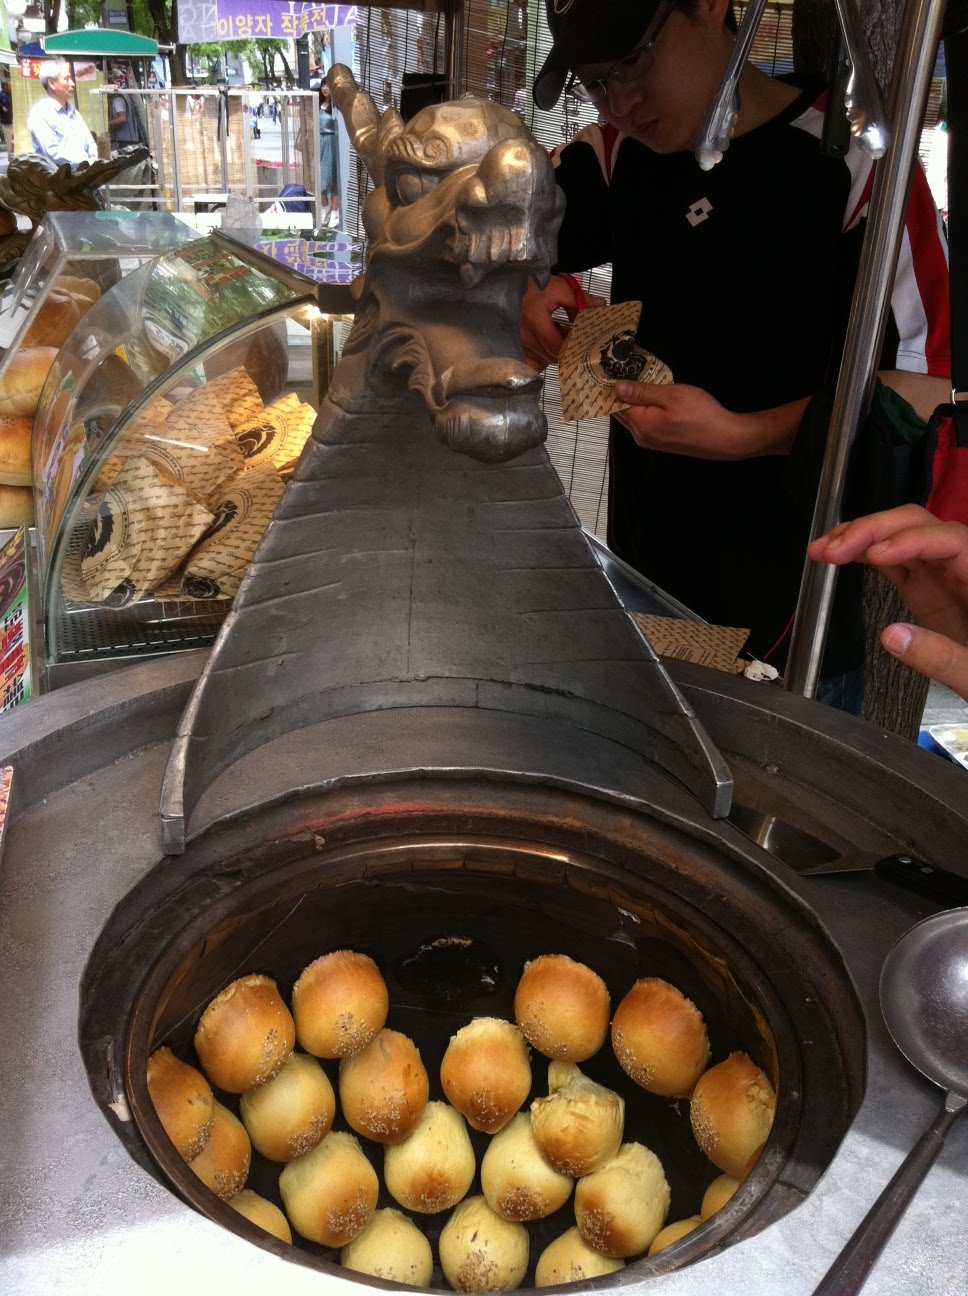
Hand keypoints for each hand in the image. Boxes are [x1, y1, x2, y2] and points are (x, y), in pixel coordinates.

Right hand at [520, 275, 603, 372]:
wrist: (509, 281)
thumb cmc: (532, 283)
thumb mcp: (558, 287)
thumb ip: (579, 299)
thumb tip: (600, 306)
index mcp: (535, 322)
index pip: (557, 347)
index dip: (572, 347)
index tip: (584, 340)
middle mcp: (524, 337)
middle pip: (551, 357)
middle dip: (567, 351)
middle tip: (578, 339)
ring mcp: (517, 343)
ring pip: (543, 359)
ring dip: (556, 353)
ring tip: (564, 338)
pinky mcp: (514, 345)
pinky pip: (531, 361)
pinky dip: (542, 358)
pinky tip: (548, 346)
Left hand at [612, 381, 804, 459]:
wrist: (726, 438)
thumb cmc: (702, 415)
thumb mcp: (670, 395)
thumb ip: (642, 392)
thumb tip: (617, 387)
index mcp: (641, 425)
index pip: (614, 405)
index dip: (609, 388)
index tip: (607, 371)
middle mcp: (642, 437)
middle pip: (621, 413)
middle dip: (619, 394)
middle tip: (620, 372)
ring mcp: (652, 441)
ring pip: (634, 418)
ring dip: (633, 401)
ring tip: (637, 380)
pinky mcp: (662, 442)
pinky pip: (646, 423)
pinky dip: (645, 410)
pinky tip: (653, 397)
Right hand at [808, 504, 967, 699]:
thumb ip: (940, 657)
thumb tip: (890, 636)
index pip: (949, 540)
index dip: (910, 539)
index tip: (874, 555)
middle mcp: (960, 566)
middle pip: (918, 526)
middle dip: (873, 531)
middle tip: (833, 551)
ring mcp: (940, 574)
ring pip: (899, 535)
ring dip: (860, 536)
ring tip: (822, 550)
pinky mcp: (924, 586)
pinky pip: (893, 558)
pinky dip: (863, 553)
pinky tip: (837, 556)